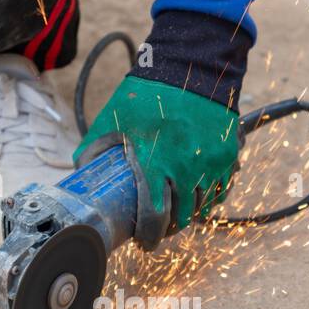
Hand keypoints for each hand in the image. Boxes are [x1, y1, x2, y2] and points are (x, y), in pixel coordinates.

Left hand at [74, 76, 239, 248]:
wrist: (193, 65)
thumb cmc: (149, 93)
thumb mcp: (113, 117)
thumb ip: (94, 147)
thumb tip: (80, 171)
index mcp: (155, 164)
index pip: (154, 218)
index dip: (149, 237)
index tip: (144, 243)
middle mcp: (187, 169)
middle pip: (180, 218)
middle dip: (168, 229)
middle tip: (159, 229)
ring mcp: (211, 164)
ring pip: (203, 207)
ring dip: (189, 214)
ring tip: (178, 212)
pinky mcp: (228, 156)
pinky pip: (222, 189)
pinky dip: (210, 197)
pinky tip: (198, 196)